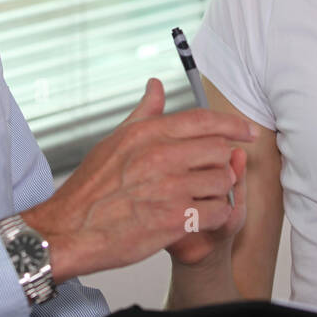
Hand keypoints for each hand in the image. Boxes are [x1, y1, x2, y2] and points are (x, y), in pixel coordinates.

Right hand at [22, 78, 256, 281]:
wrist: (69, 231)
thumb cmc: (91, 189)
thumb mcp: (114, 142)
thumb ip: (143, 114)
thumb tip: (156, 85)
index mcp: (148, 134)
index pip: (204, 120)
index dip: (232, 124)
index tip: (247, 131)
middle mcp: (161, 156)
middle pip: (220, 150)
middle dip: (221, 163)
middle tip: (211, 175)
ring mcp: (170, 188)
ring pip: (223, 182)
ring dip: (218, 192)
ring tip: (201, 199)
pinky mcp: (175, 220)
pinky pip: (218, 212)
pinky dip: (214, 216)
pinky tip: (198, 219)